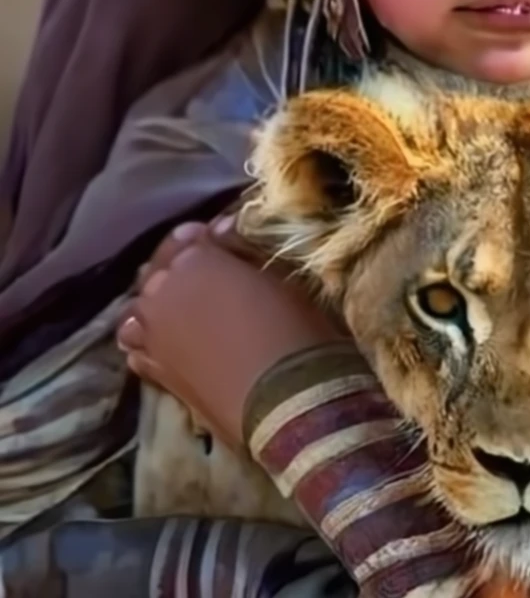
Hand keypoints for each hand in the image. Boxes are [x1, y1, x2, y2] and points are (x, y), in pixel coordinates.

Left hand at [116, 216, 341, 450]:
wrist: (284, 402)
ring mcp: (151, 334)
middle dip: (182, 267)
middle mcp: (161, 291)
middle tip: (211, 276)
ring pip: (142, 306)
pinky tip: (168, 339)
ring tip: (186, 308)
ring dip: (160, 302)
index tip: (226, 241)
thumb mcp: (279, 277)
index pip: (190, 237)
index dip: (208, 238)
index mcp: (194, 260)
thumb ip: (242, 247)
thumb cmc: (292, 328)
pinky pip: (138, 344)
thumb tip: (220, 226)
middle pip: (161, 269)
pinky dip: (149, 336)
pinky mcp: (151, 371)